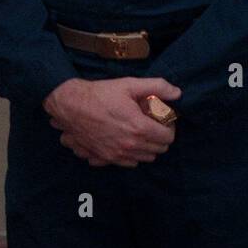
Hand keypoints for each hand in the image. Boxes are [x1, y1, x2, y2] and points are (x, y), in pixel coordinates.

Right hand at [43, 76, 181, 166]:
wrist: (70, 105)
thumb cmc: (99, 94)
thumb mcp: (129, 84)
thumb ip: (157, 87)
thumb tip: (177, 93)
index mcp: (139, 128)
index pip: (168, 138)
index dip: (169, 127)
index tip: (163, 120)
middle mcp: (130, 146)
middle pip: (158, 150)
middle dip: (159, 138)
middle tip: (152, 125)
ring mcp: (116, 155)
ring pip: (144, 158)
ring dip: (146, 148)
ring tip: (139, 133)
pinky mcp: (104, 158)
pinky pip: (127, 163)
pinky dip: (130, 155)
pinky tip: (124, 142)